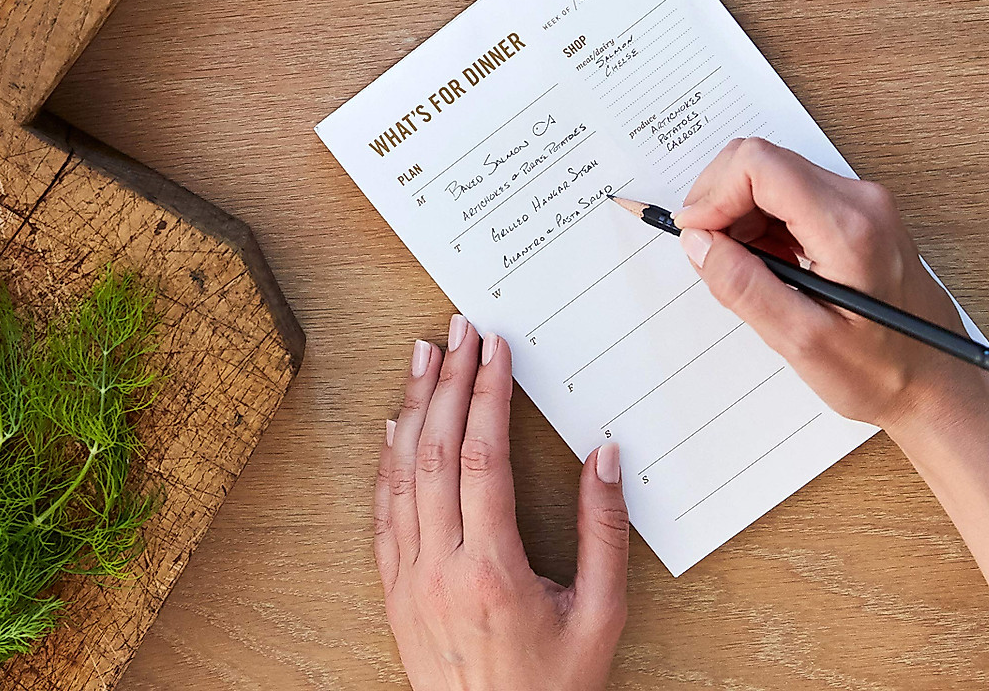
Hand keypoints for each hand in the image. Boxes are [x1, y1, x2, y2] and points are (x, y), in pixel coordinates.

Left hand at [375, 316, 628, 690]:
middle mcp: (440, 566)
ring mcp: (409, 577)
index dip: (487, 394)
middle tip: (458, 332)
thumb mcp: (600, 616)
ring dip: (412, 407)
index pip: (483, 458)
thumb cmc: (551, 687)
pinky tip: (393, 424)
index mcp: (491, 570)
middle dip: (447, 381)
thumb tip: (605, 457)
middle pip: (436, 451)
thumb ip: (604, 533)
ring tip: (423, 356)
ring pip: (402, 472)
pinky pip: (382, 510)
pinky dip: (386, 459)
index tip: (494, 350)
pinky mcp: (394, 588)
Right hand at [673, 137, 985, 433]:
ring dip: (740, 215)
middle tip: (711, 254)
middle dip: (721, 202)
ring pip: (771, 175)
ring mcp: (860, 202)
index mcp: (848, 227)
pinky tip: (769, 266)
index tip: (697, 234)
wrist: (941, 386)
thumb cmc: (886, 372)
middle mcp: (859, 200)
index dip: (714, 193)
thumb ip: (743, 287)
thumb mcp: (802, 341)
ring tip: (746, 269)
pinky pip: (790, 194)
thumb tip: (698, 243)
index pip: (760, 165)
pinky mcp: (855, 212)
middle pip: (761, 162)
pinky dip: (762, 222)